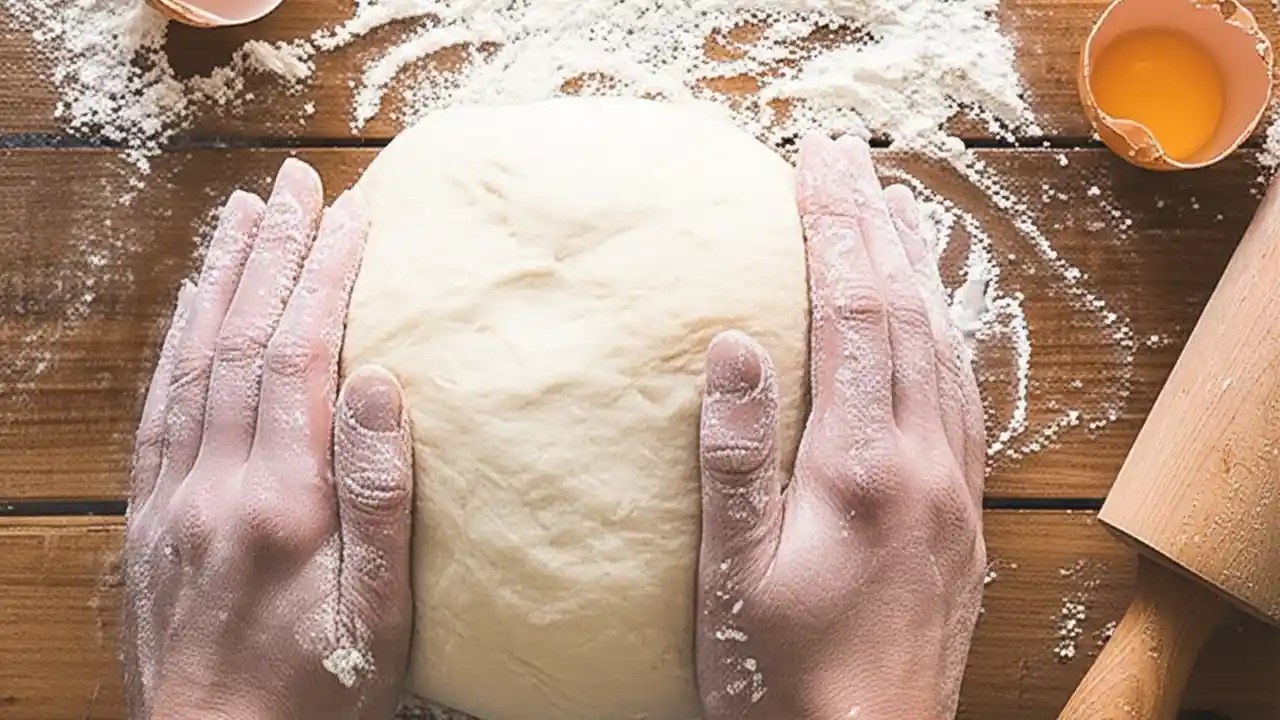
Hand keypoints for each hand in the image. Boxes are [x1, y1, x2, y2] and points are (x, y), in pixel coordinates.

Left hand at [123, 160, 413, 719]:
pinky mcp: (151, 516)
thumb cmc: (317, 695)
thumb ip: (379, 496)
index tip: (351, 211)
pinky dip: (178, 344)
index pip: (300, 358)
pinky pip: (159, 409)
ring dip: (221, 279)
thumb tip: (377, 383)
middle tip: (292, 180)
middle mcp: (215, 484)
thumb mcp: (379, 615)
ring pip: (194, 363)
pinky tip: (192, 309)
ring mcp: (174, 497)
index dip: (325, 276)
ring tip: (239, 214)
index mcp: (280, 503)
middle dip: (272, 251)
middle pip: (242, 341)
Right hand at [695, 136, 985, 719]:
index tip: (815, 161)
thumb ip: (734, 459)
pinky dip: (942, 339)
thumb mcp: (731, 577)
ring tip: (895, 212)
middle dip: (873, 225)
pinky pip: (960, 401)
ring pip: (943, 352)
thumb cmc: (784, 678)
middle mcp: (923, 465)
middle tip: (847, 156)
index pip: (851, 315)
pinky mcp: (963, 518)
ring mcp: (953, 490)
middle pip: (905, 315)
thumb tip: (732, 345)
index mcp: (860, 470)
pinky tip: (930, 325)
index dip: (834, 228)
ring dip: (915, 272)